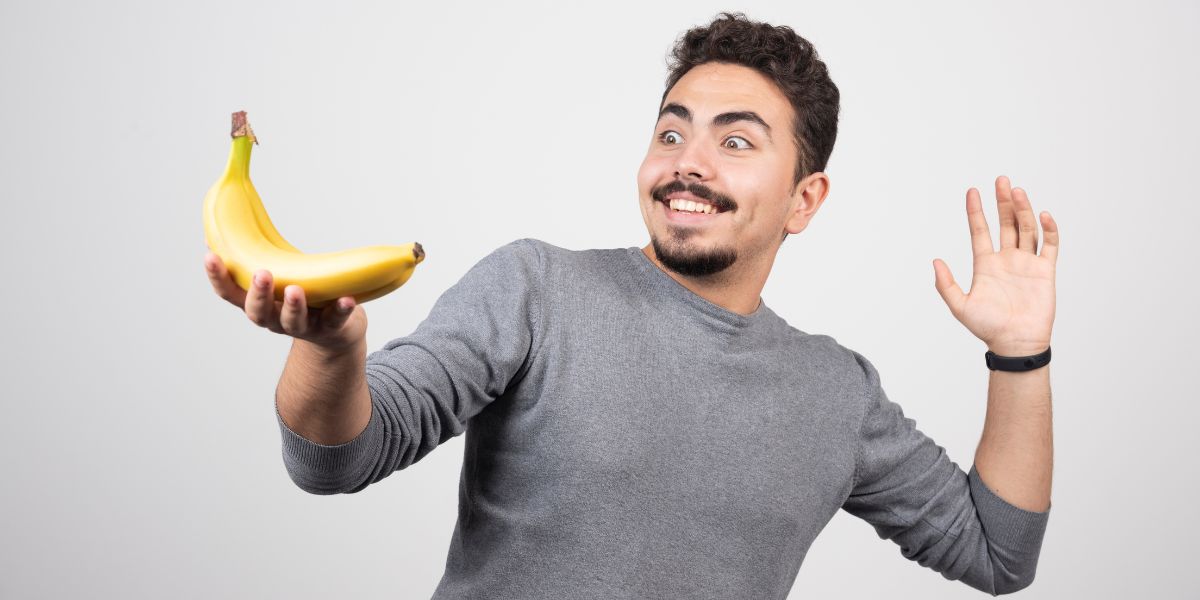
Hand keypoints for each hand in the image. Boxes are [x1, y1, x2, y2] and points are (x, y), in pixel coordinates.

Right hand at [204, 251, 366, 352]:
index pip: (229, 293)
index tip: (210, 256)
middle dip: (258, 294)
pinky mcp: (331, 328)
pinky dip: (341, 310)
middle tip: (262, 274)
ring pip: (293, 321)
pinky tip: (347, 299)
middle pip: (259, 313)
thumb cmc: (297, 295)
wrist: (333, 332)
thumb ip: (250, 257)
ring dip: (293, 306)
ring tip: (295, 289)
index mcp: (257, 303)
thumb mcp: (273, 274)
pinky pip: (336, 320)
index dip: (218, 276)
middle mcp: (275, 319)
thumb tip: (216, 231)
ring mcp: (303, 326)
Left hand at [933, 176, 1058, 355]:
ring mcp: (1026, 263)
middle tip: (1001, 180)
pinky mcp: (1045, 271)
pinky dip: (1047, 229)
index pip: (980, 231)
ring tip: (1018, 191)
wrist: (1015, 343)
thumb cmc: (988, 328)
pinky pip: (1048, 245)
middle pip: (1005, 223)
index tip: (972, 191)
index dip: (976, 211)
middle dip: (1003, 202)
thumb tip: (935, 261)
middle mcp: (1006, 259)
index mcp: (985, 265)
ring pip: (1026, 229)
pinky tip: (1042, 214)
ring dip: (1022, 210)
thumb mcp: (960, 306)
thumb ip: (946, 284)